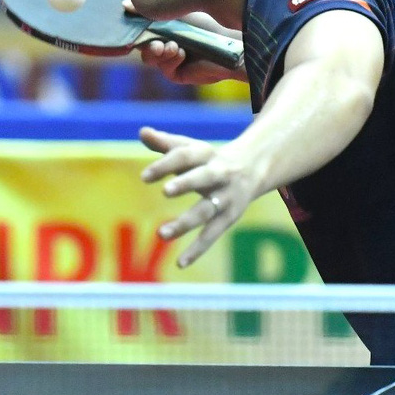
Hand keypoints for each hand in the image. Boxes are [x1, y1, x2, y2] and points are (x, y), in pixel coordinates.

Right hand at [127, 2, 239, 85]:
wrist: (228, 41)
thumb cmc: (207, 23)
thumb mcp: (175, 12)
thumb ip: (149, 10)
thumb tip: (123, 6)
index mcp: (162, 27)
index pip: (140, 28)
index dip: (134, 29)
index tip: (131, 25)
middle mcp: (164, 42)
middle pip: (141, 44)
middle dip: (146, 43)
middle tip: (157, 43)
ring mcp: (169, 59)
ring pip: (149, 58)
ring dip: (158, 52)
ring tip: (172, 47)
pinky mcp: (177, 74)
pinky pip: (164, 68)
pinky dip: (170, 60)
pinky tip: (181, 54)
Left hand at [139, 126, 265, 267]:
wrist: (252, 168)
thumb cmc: (209, 159)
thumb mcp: (190, 148)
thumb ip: (165, 143)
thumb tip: (142, 131)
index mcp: (206, 154)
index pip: (185, 156)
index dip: (165, 165)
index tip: (144, 177)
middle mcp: (219, 174)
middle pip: (203, 177)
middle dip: (187, 183)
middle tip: (166, 191)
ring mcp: (225, 198)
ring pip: (206, 211)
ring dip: (185, 222)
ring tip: (161, 234)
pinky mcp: (228, 218)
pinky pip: (212, 235)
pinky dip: (197, 250)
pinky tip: (180, 263)